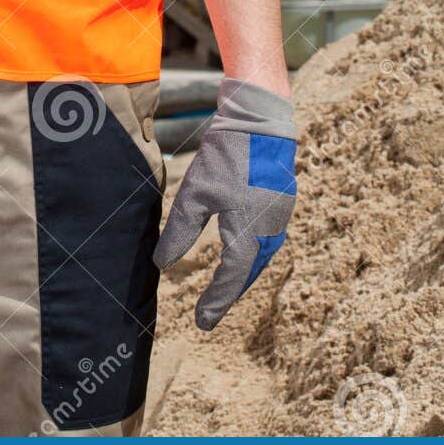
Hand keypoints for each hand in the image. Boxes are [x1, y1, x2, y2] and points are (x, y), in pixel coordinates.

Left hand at [152, 77, 296, 329]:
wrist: (260, 121)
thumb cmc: (225, 156)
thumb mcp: (195, 193)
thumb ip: (180, 231)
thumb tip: (161, 264)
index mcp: (248, 233)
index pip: (230, 279)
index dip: (215, 302)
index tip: (201, 323)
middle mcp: (269, 232)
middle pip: (248, 274)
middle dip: (228, 295)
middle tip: (208, 315)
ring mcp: (280, 218)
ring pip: (259, 259)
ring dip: (241, 277)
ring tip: (222, 292)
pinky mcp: (282, 204)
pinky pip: (267, 242)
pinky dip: (251, 257)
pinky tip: (241, 256)